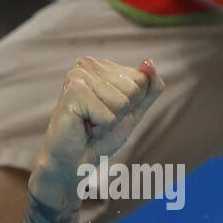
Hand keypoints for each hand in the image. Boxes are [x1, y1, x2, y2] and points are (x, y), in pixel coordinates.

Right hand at [29, 56, 163, 210]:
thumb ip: (149, 88)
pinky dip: (101, 126)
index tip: (111, 111)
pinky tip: (83, 125)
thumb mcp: (134, 110)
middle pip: (134, 89)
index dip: (133, 104)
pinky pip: (109, 114)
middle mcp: (87, 64)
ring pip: (123, 101)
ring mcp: (77, 75)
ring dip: (111, 120)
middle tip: (100, 119)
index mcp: (102, 65)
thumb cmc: (102, 135)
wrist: (75, 160)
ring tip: (91, 122)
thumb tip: (150, 62)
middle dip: (123, 112)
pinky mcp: (73, 91)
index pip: (142, 80)